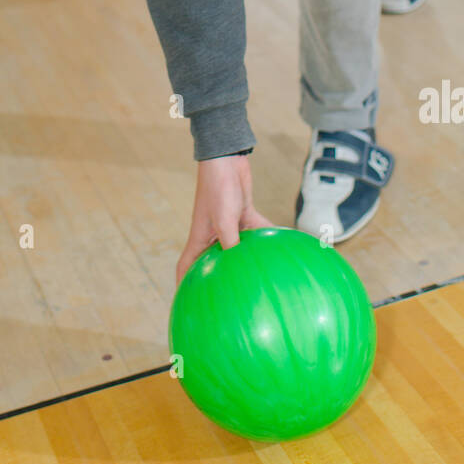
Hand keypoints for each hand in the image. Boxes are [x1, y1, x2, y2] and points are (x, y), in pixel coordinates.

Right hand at [176, 154, 275, 287]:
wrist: (227, 159)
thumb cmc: (218, 189)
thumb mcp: (225, 222)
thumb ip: (231, 246)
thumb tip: (240, 269)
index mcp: (199, 239)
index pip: (186, 267)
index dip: (183, 285)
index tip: (184, 303)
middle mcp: (213, 235)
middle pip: (214, 262)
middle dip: (220, 277)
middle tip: (229, 296)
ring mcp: (229, 225)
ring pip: (239, 248)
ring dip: (248, 258)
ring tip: (261, 275)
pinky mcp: (243, 214)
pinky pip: (256, 231)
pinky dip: (266, 237)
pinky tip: (280, 245)